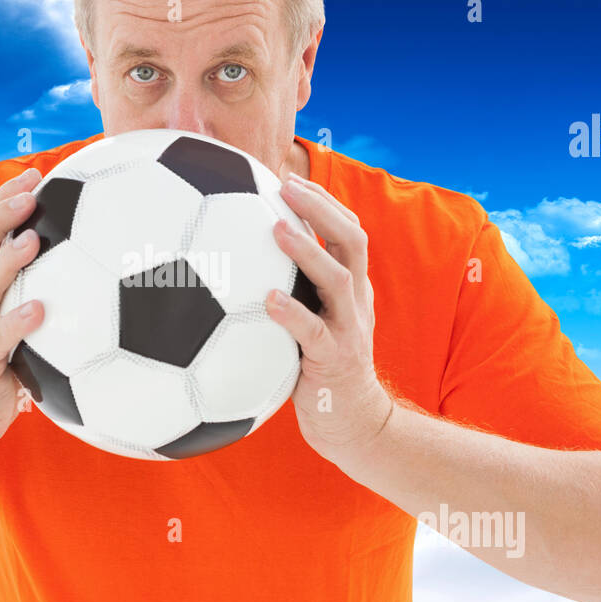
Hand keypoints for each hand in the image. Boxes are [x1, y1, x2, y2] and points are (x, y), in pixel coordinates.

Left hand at [265, 172, 393, 466]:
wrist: (355, 425)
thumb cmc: (321, 371)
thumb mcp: (313, 324)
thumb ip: (294, 294)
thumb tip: (244, 268)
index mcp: (351, 288)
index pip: (348, 230)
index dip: (323, 200)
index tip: (288, 177)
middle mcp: (355, 301)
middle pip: (353, 239)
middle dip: (322, 207)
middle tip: (285, 184)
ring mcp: (349, 329)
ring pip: (337, 278)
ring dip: (308, 250)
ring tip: (277, 229)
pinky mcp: (335, 359)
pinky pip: (314, 331)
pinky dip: (292, 312)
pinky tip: (267, 300)